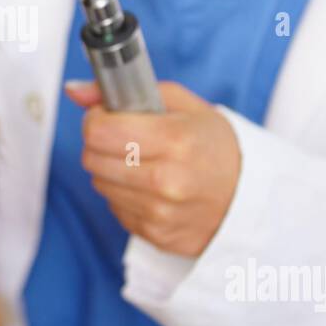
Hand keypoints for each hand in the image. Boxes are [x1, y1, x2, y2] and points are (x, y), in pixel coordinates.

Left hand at [65, 80, 240, 257]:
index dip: (97, 119)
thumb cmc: (216, 147)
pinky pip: (115, 208)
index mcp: (175, 140)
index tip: (108, 116)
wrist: (251, 198)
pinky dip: (125, 195)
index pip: (99, 131)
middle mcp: (166, 180)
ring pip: (100, 184)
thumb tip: (75, 90)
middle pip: (92, 158)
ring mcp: (160, 213)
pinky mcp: (156, 235)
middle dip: (101, 143)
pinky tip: (151, 188)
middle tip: (125, 138)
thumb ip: (127, 91)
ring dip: (111, 170)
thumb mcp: (184, 105)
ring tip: (142, 163)